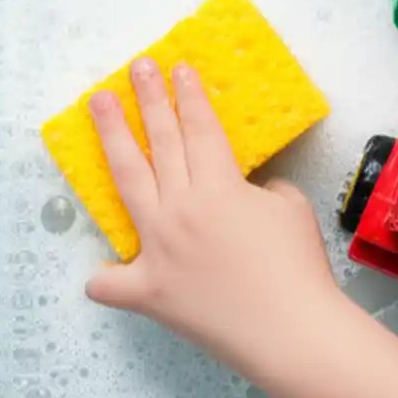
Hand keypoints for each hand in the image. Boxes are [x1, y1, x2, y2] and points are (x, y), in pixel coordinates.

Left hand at [84, 57, 339, 366]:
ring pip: (127, 182)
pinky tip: (101, 276)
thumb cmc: (298, 267)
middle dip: (148, 99)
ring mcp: (157, 248)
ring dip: (111, 137)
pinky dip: (106, 281)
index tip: (177, 66)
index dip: (189, 94)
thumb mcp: (290, 207)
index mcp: (216, 186)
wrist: (291, 330)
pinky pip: (114, 284)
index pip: (198, 128)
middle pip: (158, 142)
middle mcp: (179, 209)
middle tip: (136, 67)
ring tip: (99, 104)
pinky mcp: (149, 291)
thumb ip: (259, 188)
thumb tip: (240, 192)